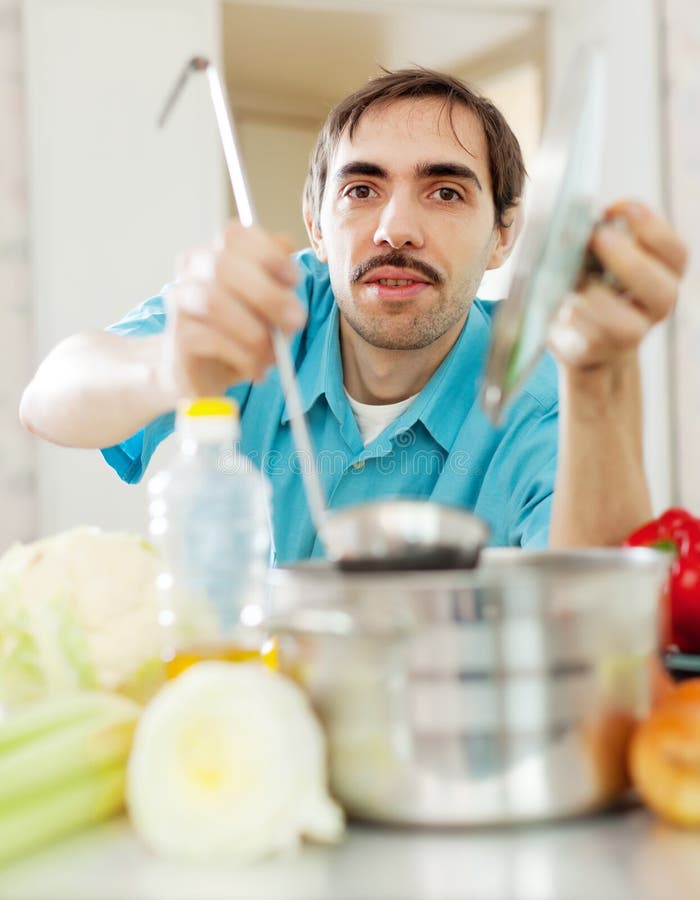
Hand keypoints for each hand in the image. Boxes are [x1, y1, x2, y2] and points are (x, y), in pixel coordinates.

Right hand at [157, 221, 305, 400]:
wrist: (201, 372)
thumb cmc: (237, 331)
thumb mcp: (264, 302)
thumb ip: (275, 273)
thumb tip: (286, 246)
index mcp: (215, 253)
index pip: (234, 234)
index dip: (266, 252)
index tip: (294, 279)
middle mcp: (191, 271)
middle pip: (223, 266)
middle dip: (266, 294)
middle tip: (296, 321)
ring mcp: (181, 302)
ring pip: (214, 302)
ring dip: (254, 329)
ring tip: (274, 353)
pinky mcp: (178, 337)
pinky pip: (211, 339)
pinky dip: (243, 356)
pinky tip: (257, 369)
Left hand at [548, 200, 687, 370]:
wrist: (578, 338)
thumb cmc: (590, 284)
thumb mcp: (597, 255)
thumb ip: (600, 236)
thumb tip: (579, 217)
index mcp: (664, 273)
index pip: (675, 252)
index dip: (652, 227)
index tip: (618, 207)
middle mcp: (657, 305)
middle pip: (662, 291)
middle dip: (629, 262)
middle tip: (597, 238)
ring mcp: (633, 335)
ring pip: (627, 326)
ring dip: (596, 298)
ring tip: (574, 282)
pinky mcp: (601, 352)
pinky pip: (592, 340)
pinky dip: (575, 320)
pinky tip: (562, 306)